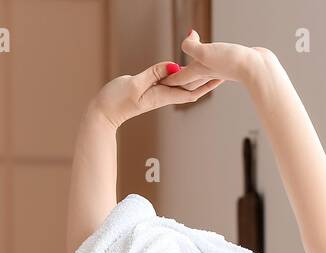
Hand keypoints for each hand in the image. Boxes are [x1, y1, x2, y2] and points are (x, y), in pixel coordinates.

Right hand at [91, 60, 222, 129]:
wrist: (103, 113)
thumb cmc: (115, 101)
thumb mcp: (135, 84)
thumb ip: (153, 74)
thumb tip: (174, 66)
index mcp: (162, 95)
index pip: (190, 91)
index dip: (207, 84)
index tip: (220, 77)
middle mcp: (162, 95)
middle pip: (190, 89)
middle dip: (206, 81)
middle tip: (223, 72)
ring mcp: (156, 94)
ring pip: (181, 86)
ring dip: (196, 79)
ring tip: (210, 70)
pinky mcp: (149, 91)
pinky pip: (170, 83)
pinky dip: (181, 76)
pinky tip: (184, 71)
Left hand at [158, 29, 267, 89]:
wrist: (256, 67)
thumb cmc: (231, 61)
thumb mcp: (205, 51)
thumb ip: (191, 45)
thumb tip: (188, 36)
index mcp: (198, 71)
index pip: (177, 78)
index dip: (166, 79)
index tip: (157, 81)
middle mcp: (207, 73)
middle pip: (187, 79)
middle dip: (177, 79)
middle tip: (167, 78)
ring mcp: (218, 70)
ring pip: (200, 73)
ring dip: (192, 72)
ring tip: (186, 70)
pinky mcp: (229, 65)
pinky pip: (213, 67)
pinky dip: (209, 64)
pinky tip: (213, 59)